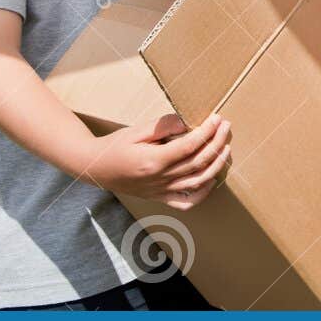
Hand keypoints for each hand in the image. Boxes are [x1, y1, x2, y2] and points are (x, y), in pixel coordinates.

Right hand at [85, 113, 230, 210]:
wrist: (94, 168)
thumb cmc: (115, 146)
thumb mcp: (137, 130)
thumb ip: (163, 126)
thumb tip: (187, 124)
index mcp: (153, 160)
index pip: (189, 145)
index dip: (207, 131)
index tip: (217, 118)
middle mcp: (159, 179)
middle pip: (197, 162)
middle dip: (216, 143)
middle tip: (226, 127)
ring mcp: (160, 191)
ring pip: (197, 181)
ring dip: (216, 164)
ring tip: (225, 147)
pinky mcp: (158, 198)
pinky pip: (185, 202)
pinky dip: (202, 193)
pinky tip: (212, 179)